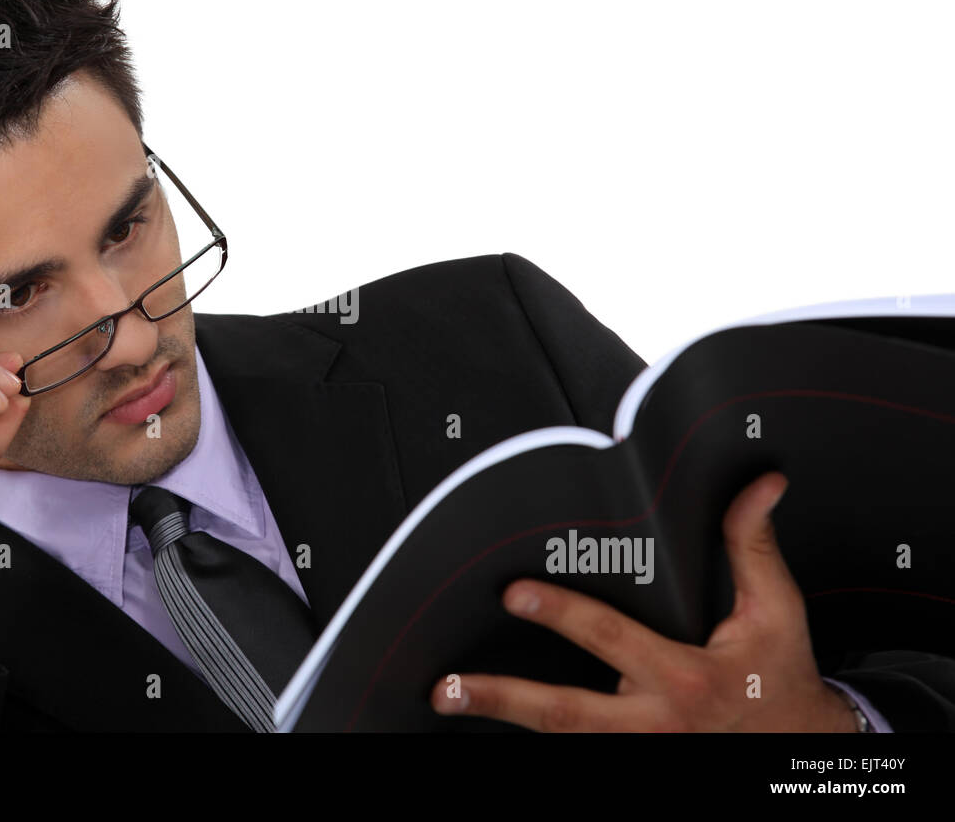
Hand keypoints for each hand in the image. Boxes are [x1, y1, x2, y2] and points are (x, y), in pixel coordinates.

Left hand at [429, 471, 858, 730]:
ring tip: (452, 699)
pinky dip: (541, 734)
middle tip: (448, 688)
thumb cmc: (780, 679)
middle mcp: (655, 723)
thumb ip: (752, 546)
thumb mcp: (776, 610)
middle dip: (502, 699)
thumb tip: (760, 486)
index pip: (609, 639)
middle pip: (565, 714)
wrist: (801, 747)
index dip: (560, 614)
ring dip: (506, 716)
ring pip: (563, 738)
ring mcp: (642, 751)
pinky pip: (582, 749)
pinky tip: (500, 716)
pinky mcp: (639, 762)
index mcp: (684, 678)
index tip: (516, 594)